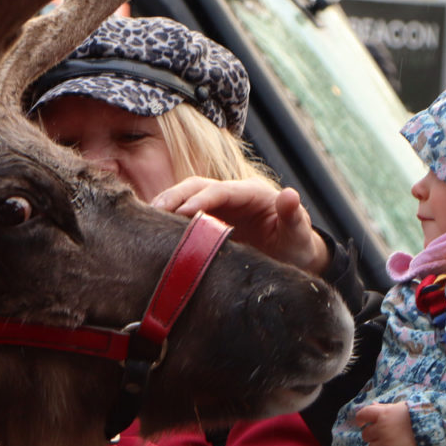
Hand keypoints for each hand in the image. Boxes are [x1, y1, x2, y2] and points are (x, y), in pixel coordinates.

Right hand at [152, 177, 329, 274]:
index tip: (183, 211)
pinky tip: (152, 230)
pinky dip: (169, 220)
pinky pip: (186, 217)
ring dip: (167, 206)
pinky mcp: (210, 223)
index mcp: (253, 194)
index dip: (202, 199)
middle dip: (176, 196)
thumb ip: (294, 216)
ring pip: (187, 199)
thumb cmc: (299, 245)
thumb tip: (289, 194)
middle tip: (153, 211)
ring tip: (146, 219)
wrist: (294, 258)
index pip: (222, 191)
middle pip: (198, 187)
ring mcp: (220, 209)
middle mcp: (233, 196)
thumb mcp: (300, 234)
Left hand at [354, 402, 420, 445]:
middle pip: (365, 434)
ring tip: (389, 445)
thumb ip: (384, 407)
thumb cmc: (417, 416)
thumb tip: (372, 405)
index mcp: (383, 414)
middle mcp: (382, 428)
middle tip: (382, 435)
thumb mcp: (400, 407)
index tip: (363, 423)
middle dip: (372, 435)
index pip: (362, 415)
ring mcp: (387, 444)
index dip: (361, 419)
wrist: (434, 430)